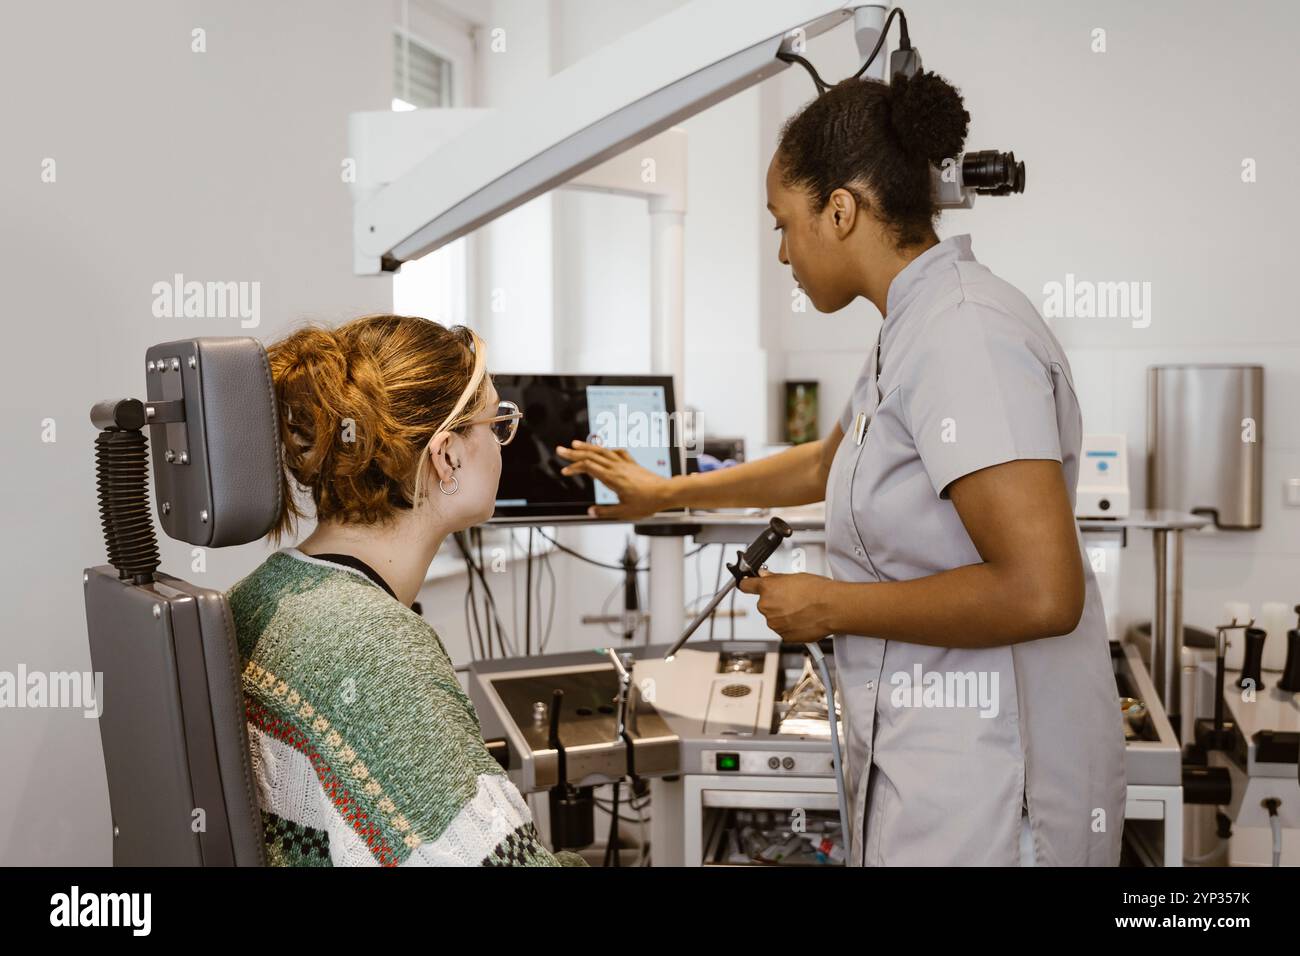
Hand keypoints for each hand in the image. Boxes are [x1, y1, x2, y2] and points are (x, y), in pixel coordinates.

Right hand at [555, 440, 672, 518]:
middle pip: (592, 456)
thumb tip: (590, 512)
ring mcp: (625, 464)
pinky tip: (603, 448)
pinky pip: (617, 452)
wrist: (666, 492)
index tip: (565, 471)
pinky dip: (607, 449)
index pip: (588, 467)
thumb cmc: (648, 502)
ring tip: (576, 444)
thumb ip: (605, 512)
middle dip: (574, 453)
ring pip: (603, 451)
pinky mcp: (632, 464)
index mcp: (612, 478)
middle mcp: (617, 468)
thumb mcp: (624, 512)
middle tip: (560, 450)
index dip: (574, 467)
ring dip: (587, 446)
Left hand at [737, 569, 835, 642]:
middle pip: (764, 604)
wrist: (832, 608)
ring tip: (801, 609)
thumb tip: (766, 576)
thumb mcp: (795, 577)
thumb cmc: (818, 591)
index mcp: (767, 588)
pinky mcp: (783, 636)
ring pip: (774, 618)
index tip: (745, 583)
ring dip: (783, 615)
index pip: (746, 585)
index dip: (746, 583)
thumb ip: (776, 578)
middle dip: (775, 602)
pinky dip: (790, 626)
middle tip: (792, 599)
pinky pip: (783, 630)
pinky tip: (803, 619)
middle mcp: (767, 606)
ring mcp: (774, 623)